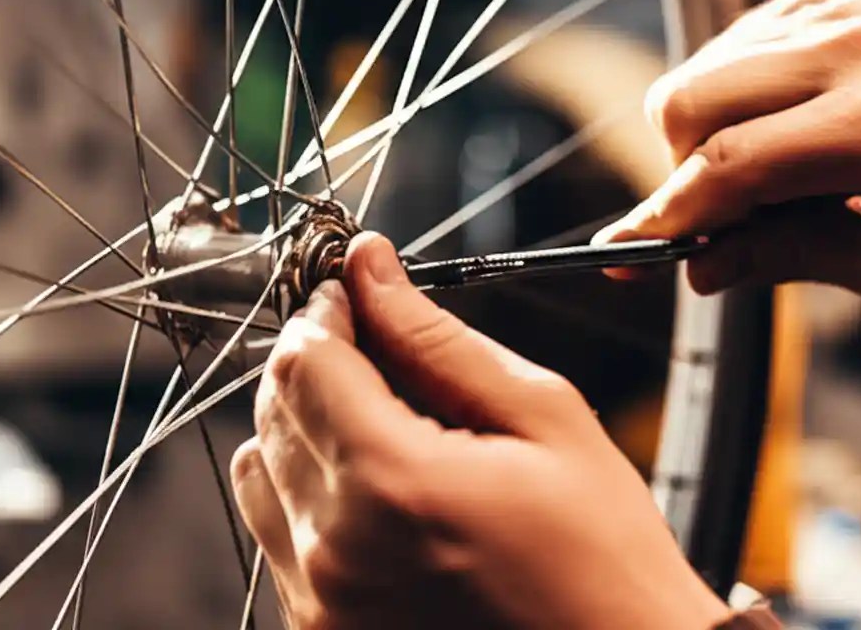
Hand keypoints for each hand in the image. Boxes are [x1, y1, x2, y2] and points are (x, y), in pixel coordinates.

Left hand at [231, 232, 728, 629]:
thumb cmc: (602, 558)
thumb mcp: (544, 420)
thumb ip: (437, 339)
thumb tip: (371, 267)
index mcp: (393, 482)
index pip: (302, 361)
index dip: (324, 311)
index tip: (354, 295)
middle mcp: (335, 546)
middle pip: (271, 408)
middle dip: (316, 361)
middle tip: (378, 352)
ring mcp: (319, 597)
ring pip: (258, 468)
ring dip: (304, 426)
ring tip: (382, 428)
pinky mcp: (319, 628)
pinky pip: (276, 531)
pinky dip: (309, 492)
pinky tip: (378, 491)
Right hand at [594, 0, 860, 300]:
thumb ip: (787, 254)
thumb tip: (695, 265)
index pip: (729, 166)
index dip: (668, 216)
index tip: (628, 251)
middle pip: (692, 101)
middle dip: (685, 169)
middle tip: (729, 216)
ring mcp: (844, 11)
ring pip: (703, 68)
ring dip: (707, 132)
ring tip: (774, 173)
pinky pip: (735, 43)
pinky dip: (735, 92)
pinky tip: (781, 127)